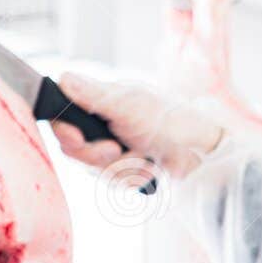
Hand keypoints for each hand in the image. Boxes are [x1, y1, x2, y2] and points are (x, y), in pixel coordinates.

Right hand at [50, 74, 225, 179]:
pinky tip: (149, 168)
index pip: (61, 120)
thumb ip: (95, 96)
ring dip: (123, 168)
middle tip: (119, 149)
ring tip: (145, 158)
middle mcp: (99, 126)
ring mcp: (110, 150)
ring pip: (95, 171)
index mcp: (96, 103)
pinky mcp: (123, 170)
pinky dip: (134, 178)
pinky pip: (115, 183)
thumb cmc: (168, 119)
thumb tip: (64, 79)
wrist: (200, 151)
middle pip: (74, 152)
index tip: (77, 138)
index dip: (66, 133)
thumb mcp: (130, 105)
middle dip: (99, 157)